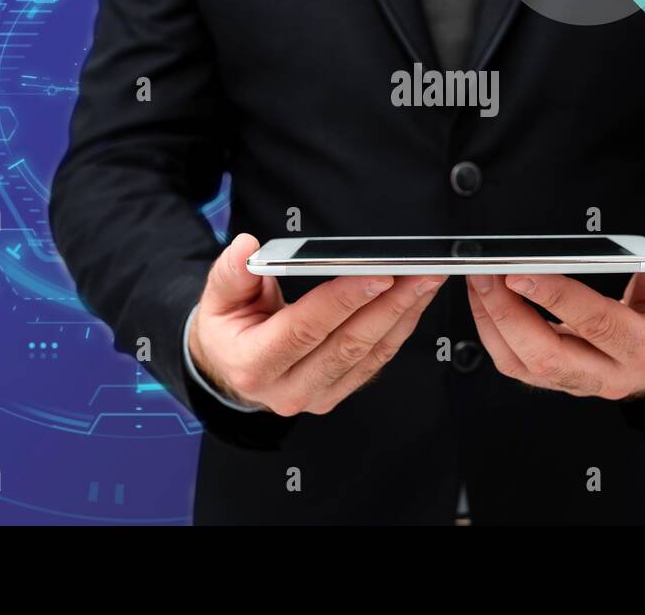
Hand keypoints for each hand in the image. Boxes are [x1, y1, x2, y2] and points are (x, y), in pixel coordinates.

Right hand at [189, 233, 443, 415]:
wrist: (229, 367)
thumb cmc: (228, 327)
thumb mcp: (217, 298)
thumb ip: (230, 273)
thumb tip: (246, 248)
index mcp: (254, 363)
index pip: (306, 328)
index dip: (344, 300)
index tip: (379, 273)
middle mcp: (288, 388)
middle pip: (347, 344)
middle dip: (390, 304)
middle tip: (420, 273)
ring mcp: (317, 395)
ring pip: (369, 354)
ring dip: (403, 315)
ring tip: (427, 281)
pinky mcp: (337, 392)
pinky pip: (376, 361)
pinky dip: (400, 329)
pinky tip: (415, 302)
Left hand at [466, 225, 644, 398]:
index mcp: (644, 348)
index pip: (595, 324)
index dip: (556, 298)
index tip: (521, 272)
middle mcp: (610, 374)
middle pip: (549, 356)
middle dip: (508, 315)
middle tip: (485, 276)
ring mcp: (582, 382)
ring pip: (526, 366)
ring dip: (493, 325)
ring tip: (477, 283)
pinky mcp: (561, 381)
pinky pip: (519, 367)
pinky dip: (494, 336)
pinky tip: (486, 303)